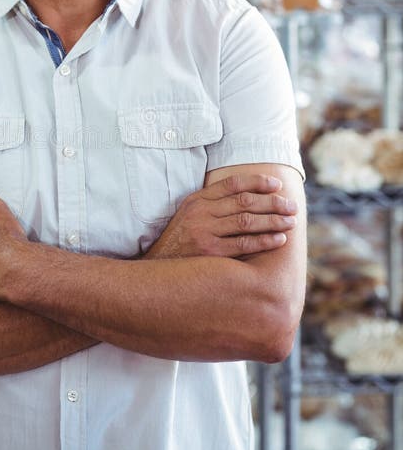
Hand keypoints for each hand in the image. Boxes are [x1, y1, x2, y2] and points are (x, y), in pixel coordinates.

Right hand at [144, 173, 297, 259]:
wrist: (157, 267)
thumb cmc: (180, 241)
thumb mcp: (189, 214)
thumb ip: (212, 203)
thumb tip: (247, 195)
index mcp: (197, 199)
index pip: (232, 184)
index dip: (258, 182)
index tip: (277, 185)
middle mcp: (201, 212)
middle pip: (244, 201)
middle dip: (273, 202)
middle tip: (292, 205)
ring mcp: (204, 232)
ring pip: (247, 221)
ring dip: (273, 220)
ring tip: (290, 221)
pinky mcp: (209, 252)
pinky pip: (243, 244)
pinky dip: (264, 240)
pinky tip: (279, 239)